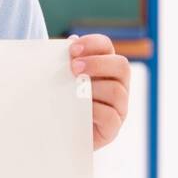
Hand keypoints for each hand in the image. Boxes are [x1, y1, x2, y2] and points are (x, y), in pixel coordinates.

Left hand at [69, 33, 129, 150]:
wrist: (56, 136)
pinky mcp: (113, 128)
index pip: (106, 46)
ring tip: (74, 91)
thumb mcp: (60, 80)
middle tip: (74, 68)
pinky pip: (110, 115)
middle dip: (97, 63)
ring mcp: (119, 107)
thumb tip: (70, 41)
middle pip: (121, 65)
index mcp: (105, 67)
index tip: (71, 49)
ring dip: (94, 88)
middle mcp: (118, 85)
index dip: (92, 43)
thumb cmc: (59, 102)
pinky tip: (78, 109)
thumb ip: (65, 63)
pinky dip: (94, 110)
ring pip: (117, 91)